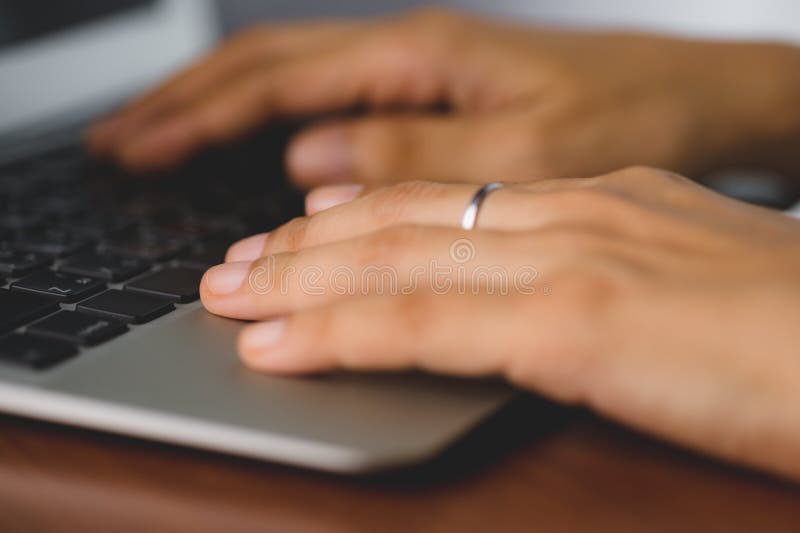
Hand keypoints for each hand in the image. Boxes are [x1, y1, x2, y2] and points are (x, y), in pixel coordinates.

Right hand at [88, 9, 799, 185]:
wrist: (699, 99)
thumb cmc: (631, 115)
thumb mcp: (524, 150)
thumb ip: (413, 157)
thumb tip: (307, 167)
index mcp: (420, 56)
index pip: (276, 77)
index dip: (195, 115)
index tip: (135, 149)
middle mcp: (411, 57)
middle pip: (267, 71)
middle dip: (184, 107)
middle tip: (118, 144)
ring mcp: (421, 78)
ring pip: (294, 88)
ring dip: (220, 115)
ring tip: (160, 144)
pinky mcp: (437, 104)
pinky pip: (335, 111)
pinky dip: (277, 131)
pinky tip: (257, 154)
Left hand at [200, 167, 799, 479]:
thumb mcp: (689, 288)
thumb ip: (609, 282)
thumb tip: (546, 298)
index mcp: (604, 203)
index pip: (453, 204)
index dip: (363, 220)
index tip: (303, 242)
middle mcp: (578, 212)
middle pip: (405, 220)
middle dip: (306, 244)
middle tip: (236, 263)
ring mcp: (573, 258)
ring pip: (395, 260)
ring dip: (299, 280)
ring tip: (229, 296)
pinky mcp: (578, 319)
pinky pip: (423, 321)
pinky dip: (341, 331)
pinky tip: (277, 345)